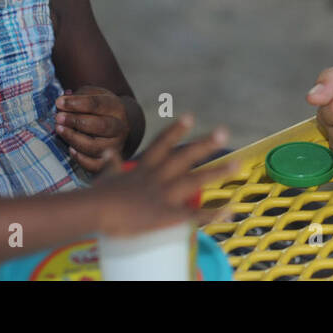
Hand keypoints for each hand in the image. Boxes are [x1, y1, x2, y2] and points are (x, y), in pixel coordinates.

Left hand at [56, 85, 129, 172]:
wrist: (117, 128)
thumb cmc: (100, 110)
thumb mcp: (94, 96)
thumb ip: (79, 96)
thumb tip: (62, 102)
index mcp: (117, 108)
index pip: (98, 104)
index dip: (77, 103)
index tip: (59, 102)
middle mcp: (120, 128)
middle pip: (100, 125)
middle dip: (76, 121)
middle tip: (58, 117)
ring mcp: (115, 146)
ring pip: (94, 146)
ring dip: (73, 138)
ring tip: (59, 130)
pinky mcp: (107, 161)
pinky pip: (93, 164)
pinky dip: (80, 158)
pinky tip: (70, 149)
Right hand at [94, 115, 231, 235]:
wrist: (94, 211)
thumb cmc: (97, 197)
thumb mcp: (105, 177)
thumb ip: (111, 165)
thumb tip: (107, 152)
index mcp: (144, 168)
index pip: (162, 144)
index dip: (177, 130)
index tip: (191, 116)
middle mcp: (158, 177)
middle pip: (185, 157)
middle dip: (205, 144)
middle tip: (224, 131)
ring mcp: (164, 195)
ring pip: (195, 180)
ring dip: (217, 172)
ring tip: (237, 163)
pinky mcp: (167, 215)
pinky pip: (194, 215)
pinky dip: (213, 214)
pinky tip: (230, 210)